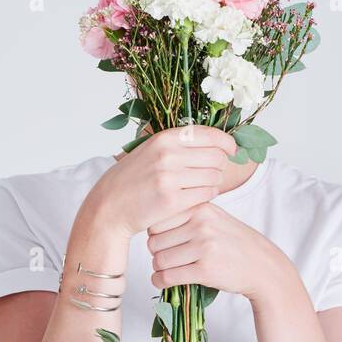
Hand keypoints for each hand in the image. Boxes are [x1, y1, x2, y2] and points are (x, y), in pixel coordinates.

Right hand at [82, 126, 234, 238]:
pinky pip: (207, 194)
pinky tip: (199, 196)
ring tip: (205, 184)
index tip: (231, 150)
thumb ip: (180, 143)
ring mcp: (170, 178)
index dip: (227, 143)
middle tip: (214, 171)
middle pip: (217, 156)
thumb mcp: (152, 150)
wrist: (110, 206)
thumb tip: (217, 141)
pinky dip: (209, 195)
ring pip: (215, 176)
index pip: (210, 135)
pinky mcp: (172, 200)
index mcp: (164, 138)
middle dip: (221, 164)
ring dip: (216, 181)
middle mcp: (168, 154)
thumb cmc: (134, 178)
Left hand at [147, 200, 290, 302]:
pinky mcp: (205, 270)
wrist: (262, 266)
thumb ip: (189, 216)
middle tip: (165, 259)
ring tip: (165, 271)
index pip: (158, 220)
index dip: (156, 234)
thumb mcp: (215, 218)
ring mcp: (204, 248)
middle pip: (155, 241)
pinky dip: (160, 281)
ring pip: (160, 260)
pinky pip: (168, 276)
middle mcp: (202, 225)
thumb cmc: (235, 243)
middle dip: (156, 253)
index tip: (163, 243)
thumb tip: (151, 223)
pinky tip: (163, 281)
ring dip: (158, 269)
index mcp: (201, 209)